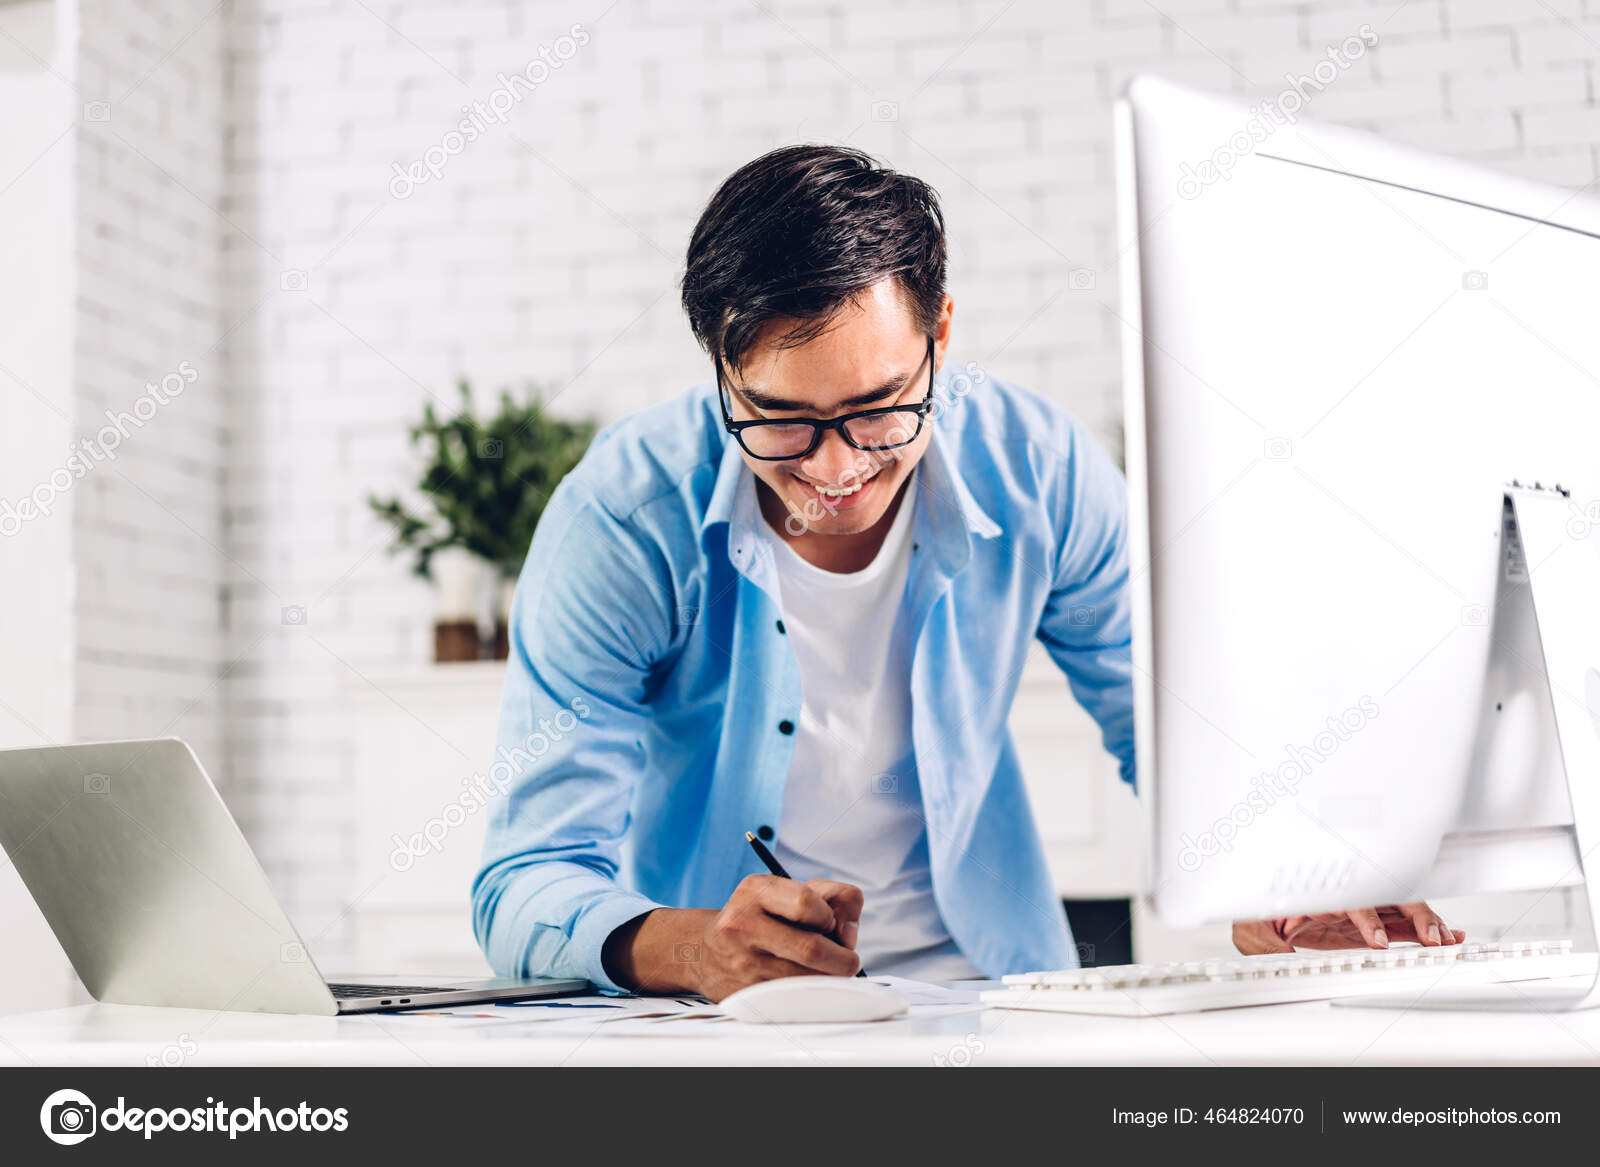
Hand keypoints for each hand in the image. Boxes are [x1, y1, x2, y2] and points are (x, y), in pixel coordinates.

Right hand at [601, 874, 862, 1000]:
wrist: (704, 952)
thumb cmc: (762, 918)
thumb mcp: (791, 890)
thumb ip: (836, 898)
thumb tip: (849, 933)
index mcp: (755, 891)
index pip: (807, 904)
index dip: (829, 918)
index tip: (828, 925)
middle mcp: (741, 925)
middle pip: (811, 949)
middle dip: (842, 959)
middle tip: (846, 960)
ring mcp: (740, 965)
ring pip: (806, 981)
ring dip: (828, 980)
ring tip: (824, 972)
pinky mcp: (742, 998)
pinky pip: (793, 1003)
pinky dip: (811, 998)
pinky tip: (805, 987)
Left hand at [1233, 902, 1464, 954]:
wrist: (1256, 905)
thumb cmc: (1255, 911)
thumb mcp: (1250, 927)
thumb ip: (1264, 945)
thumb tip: (1280, 963)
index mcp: (1318, 894)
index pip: (1351, 901)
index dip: (1368, 919)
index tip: (1379, 940)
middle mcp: (1344, 898)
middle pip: (1389, 898)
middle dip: (1414, 915)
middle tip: (1431, 939)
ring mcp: (1359, 910)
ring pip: (1402, 908)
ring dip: (1427, 922)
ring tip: (1447, 940)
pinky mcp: (1368, 924)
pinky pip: (1401, 923)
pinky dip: (1425, 929)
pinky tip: (1446, 937)